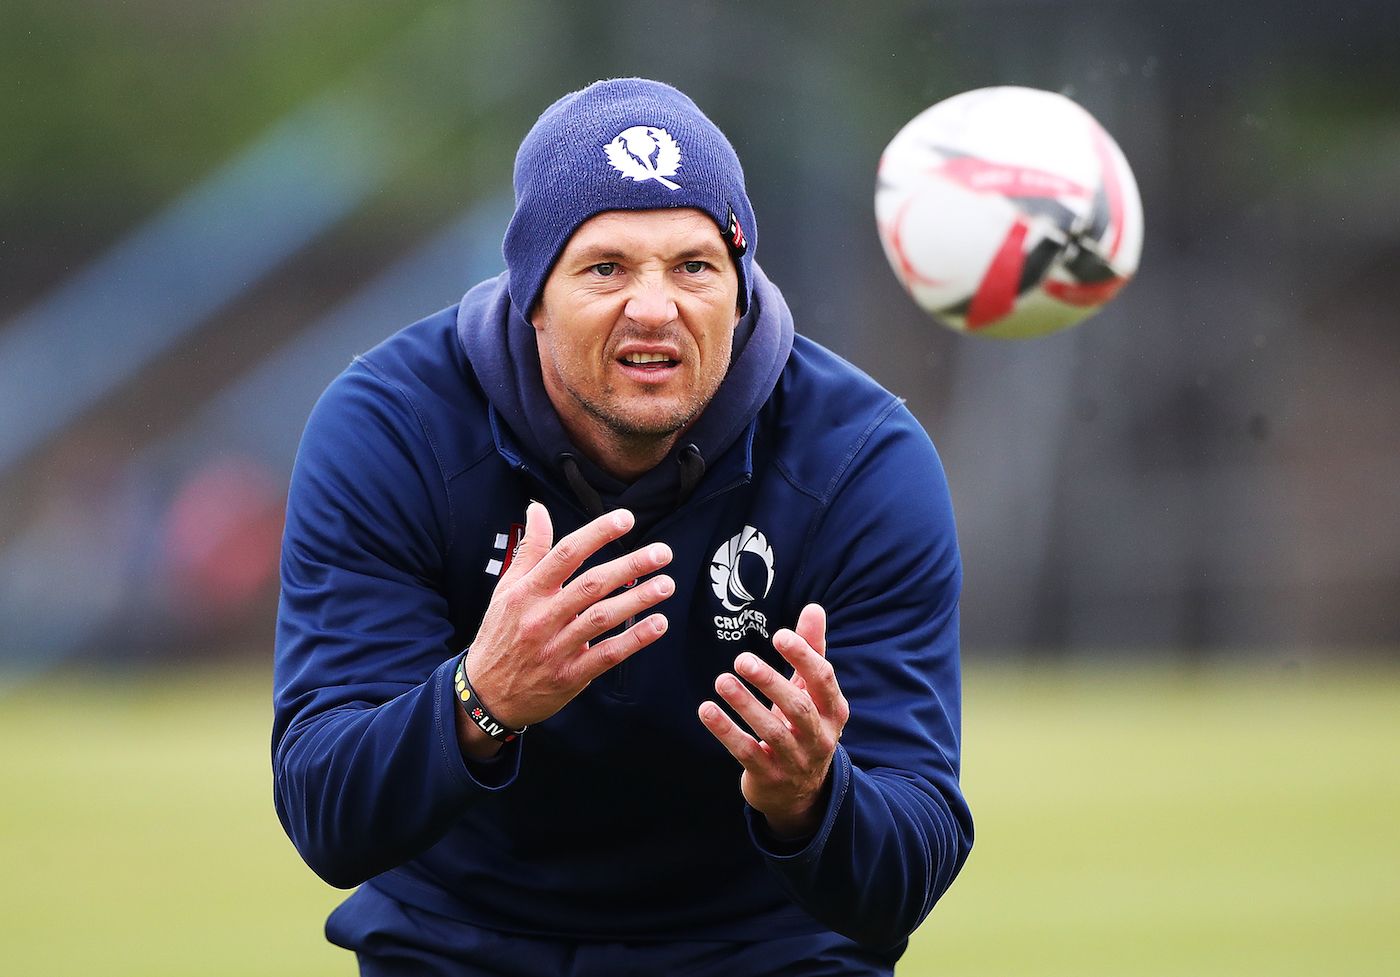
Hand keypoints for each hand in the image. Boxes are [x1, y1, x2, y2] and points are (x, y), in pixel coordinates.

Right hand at [461, 501, 672, 739]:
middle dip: (630, 566)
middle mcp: (542, 617)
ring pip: (602, 618)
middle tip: (661, 553)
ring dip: (638, 599)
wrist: (486, 695)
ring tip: (666, 584)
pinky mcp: (570, 676)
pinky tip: (658, 624)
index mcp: (527, 592)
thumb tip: (537, 508)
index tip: (626, 519)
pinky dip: (634, 639)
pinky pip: (607, 654)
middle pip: (591, 584)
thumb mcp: (506, 590)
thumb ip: (529, 549)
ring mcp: (556, 648)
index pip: (565, 554)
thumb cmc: (500, 635)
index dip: (597, 534)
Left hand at [698, 604, 849, 839]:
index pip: (823, 680)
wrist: (799, 791)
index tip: (780, 635)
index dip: (804, 657)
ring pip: (772, 731)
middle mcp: (819, 737)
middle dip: (770, 682)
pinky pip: (746, 752)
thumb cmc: (803, 725)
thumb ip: (812, 650)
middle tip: (741, 659)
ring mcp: (794, 760)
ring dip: (745, 704)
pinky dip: (725, 731)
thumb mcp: (811, 691)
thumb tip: (814, 608)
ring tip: (721, 680)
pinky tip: (706, 710)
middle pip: (798, 707)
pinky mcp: (768, 776)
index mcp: (833, 710)